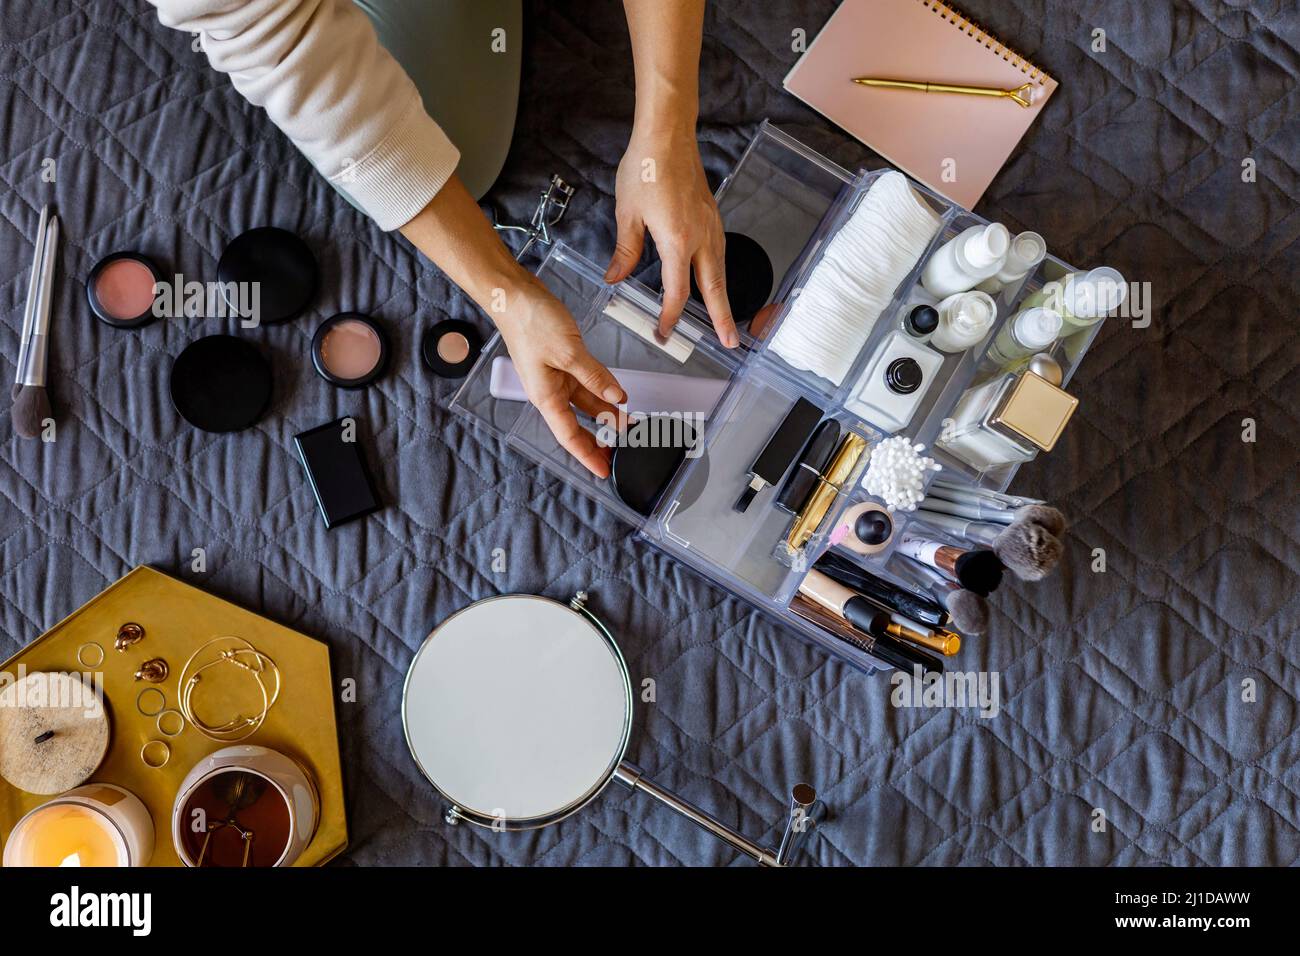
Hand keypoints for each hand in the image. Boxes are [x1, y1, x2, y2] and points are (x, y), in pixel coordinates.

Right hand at [495, 276, 625, 478]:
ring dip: (606, 416)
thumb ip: (595, 377)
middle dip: (598, 441)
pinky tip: (617, 397)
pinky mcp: (561, 362)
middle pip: (577, 425)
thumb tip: (616, 398)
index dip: (587, 456)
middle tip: (621, 455)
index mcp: (546, 396)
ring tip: (628, 427)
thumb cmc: (530, 321)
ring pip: (585, 405)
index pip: (569, 436)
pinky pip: (584, 384)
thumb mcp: (568, 351)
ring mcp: (555, 377)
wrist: (512, 294)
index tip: (603, 472)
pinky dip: (601, 392)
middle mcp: (550, 392)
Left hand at [604, 127, 737, 347]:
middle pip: (714, 288)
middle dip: (722, 318)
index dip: (671, 316)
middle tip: (729, 343)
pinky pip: (718, 253)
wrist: (668, 134)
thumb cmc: (645, 168)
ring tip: (725, 320)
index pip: (677, 292)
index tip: (664, 331)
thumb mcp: (627, 214)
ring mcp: (711, 226)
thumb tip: (615, 278)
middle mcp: (701, 237)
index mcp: (677, 241)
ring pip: (720, 271)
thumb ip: (625, 252)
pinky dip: (718, 273)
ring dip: (722, 298)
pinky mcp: (712, 216)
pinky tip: (712, 279)